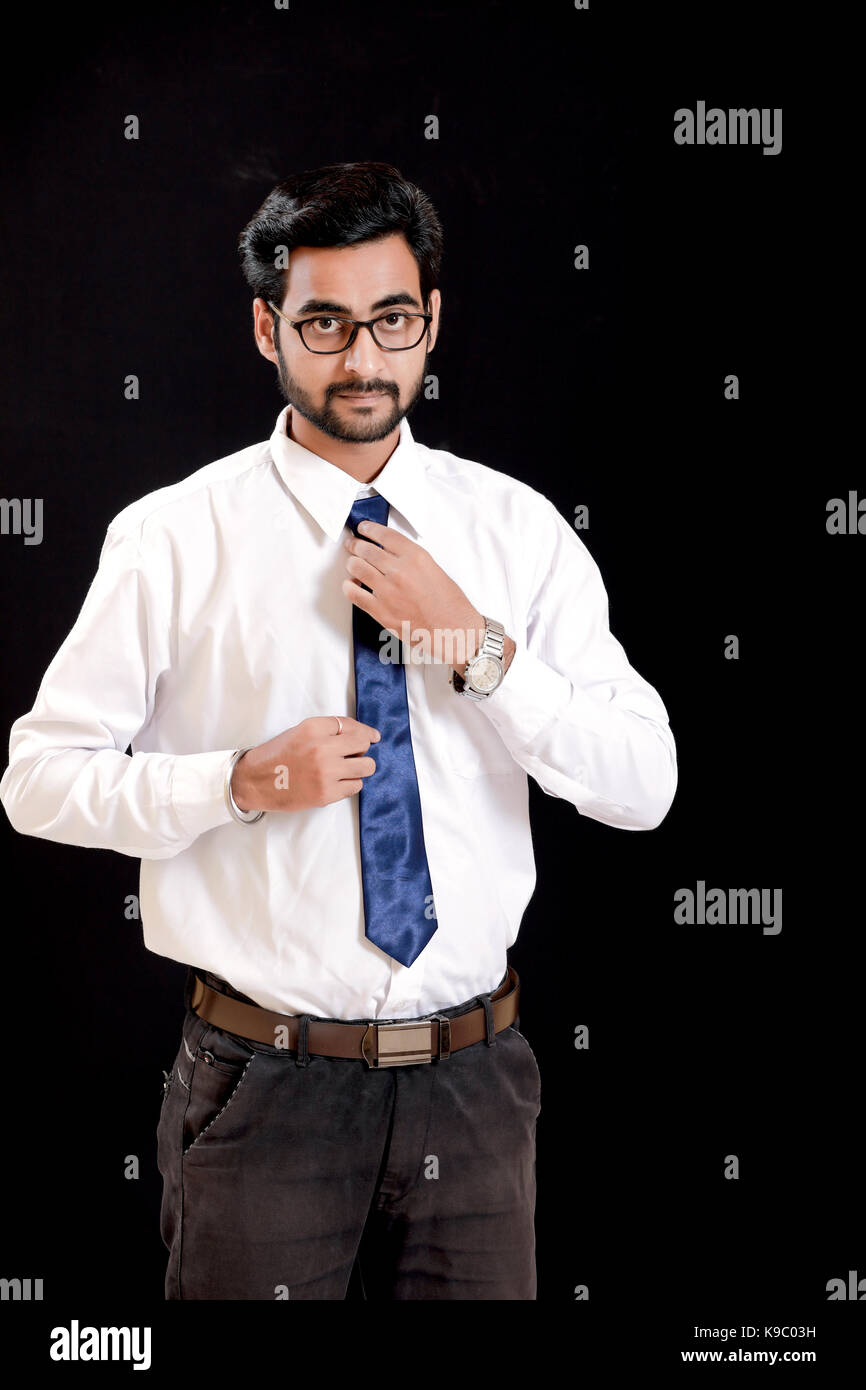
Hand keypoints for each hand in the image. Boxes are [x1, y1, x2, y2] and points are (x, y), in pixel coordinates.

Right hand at [231, 716, 380, 812]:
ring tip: (347, 769)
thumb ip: (328, 730)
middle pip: (363, 745)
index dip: (365, 732)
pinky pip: (356, 786)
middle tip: (354, 755)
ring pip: (366, 767)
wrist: (254, 781)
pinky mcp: (326, 793)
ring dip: (360, 768)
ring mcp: (326, 772)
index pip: (352, 726)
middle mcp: (322, 748)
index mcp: (313, 728)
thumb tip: (363, 735)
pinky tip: (337, 782)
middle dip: (362, 750)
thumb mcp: (300, 731)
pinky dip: (350, 784)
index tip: (372, 737)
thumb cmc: (277, 755)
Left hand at [342, 519, 484, 666]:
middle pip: (366, 549)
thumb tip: (390, 556)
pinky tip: (351, 584)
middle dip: (356, 545)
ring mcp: (387, 591)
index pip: (385, 535)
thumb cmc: (450, 605)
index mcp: (416, 558)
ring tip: (352, 563)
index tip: (363, 528)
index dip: (370, 529)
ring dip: (351, 563)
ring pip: (356, 567)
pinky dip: (349, 586)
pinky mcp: (380, 610)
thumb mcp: (434, 570)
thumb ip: (411, 560)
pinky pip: (353, 593)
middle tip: (352, 544)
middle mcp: (399, 571)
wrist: (453, 630)